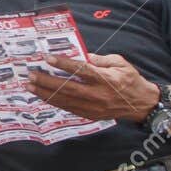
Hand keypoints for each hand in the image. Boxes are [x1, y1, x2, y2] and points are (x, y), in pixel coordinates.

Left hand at [27, 53, 157, 122]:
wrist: (141, 104)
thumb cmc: (130, 79)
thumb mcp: (119, 63)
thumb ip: (99, 59)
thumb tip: (80, 55)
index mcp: (106, 79)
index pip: (82, 71)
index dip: (64, 64)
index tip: (48, 58)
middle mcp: (98, 94)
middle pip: (68, 88)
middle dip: (47, 81)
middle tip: (31, 75)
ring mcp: (93, 107)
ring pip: (64, 100)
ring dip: (45, 93)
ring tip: (30, 85)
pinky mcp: (90, 115)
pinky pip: (68, 108)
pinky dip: (53, 101)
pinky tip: (42, 95)